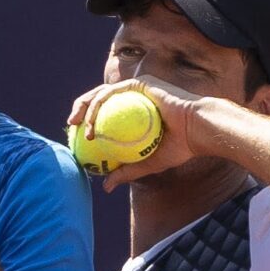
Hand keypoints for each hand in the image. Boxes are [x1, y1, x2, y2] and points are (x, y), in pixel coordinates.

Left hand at [65, 75, 215, 191]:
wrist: (199, 131)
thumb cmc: (179, 147)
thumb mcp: (146, 164)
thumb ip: (126, 172)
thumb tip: (105, 187)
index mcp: (134, 111)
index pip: (105, 113)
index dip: (87, 122)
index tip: (76, 138)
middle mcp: (133, 97)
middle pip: (99, 99)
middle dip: (79, 110)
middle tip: (70, 128)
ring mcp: (136, 88)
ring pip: (102, 94)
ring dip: (86, 108)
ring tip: (78, 126)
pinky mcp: (140, 83)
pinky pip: (114, 93)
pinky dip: (100, 106)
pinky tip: (93, 122)